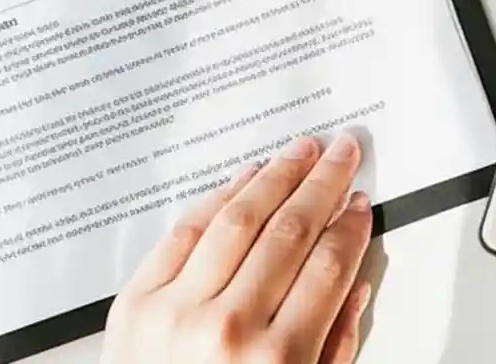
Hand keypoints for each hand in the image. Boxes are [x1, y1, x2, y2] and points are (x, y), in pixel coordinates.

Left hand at [101, 135, 373, 363]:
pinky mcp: (136, 304)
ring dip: (277, 175)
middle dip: (323, 183)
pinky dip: (219, 197)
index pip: (329, 265)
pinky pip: (185, 232)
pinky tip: (245, 179)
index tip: (359, 203)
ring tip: (300, 153)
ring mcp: (176, 313)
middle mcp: (228, 330)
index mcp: (278, 360)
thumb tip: (354, 281)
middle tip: (342, 154)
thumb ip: (334, 344)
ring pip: (239, 218)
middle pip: (291, 231)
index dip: (349, 224)